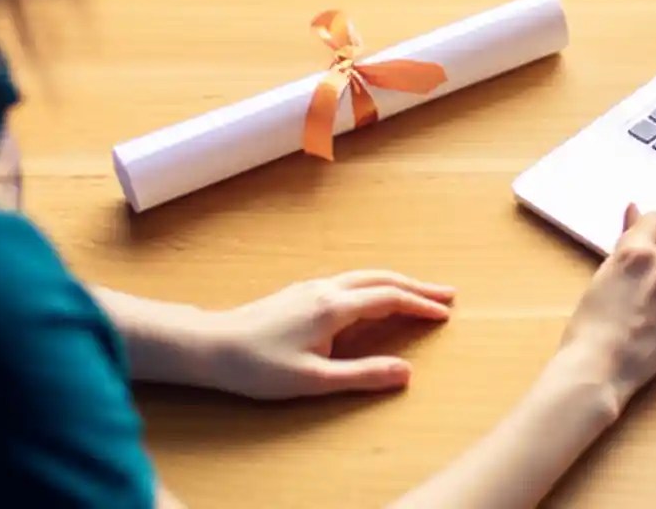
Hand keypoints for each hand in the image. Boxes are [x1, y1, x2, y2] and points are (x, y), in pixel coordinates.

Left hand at [204, 271, 455, 399]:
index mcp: (334, 307)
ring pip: (364, 276)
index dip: (419, 306)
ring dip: (396, 282)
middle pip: (381, 278)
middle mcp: (326, 290)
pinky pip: (348, 280)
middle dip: (416, 286)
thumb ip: (363, 374)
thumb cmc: (257, 366)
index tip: (444, 315)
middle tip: (446, 294)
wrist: (208, 347)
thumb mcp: (314, 380)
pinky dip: (374, 284)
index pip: (389, 299)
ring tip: (417, 292)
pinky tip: (372, 296)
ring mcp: (310, 288)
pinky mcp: (298, 293)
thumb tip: (406, 372)